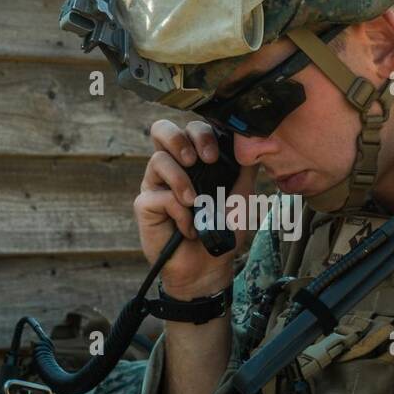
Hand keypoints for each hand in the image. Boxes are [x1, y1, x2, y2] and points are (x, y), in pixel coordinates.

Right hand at [134, 120, 258, 296]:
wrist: (211, 265)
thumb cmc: (224, 228)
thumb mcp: (242, 193)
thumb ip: (243, 166)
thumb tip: (248, 139)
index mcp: (193, 160)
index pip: (189, 129)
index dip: (200, 133)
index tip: (214, 155)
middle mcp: (171, 167)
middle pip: (160, 130)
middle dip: (179, 139)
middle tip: (196, 161)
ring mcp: (155, 185)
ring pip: (158, 161)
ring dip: (181, 180)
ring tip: (194, 203)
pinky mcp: (145, 206)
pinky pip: (159, 197)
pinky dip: (180, 213)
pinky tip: (189, 228)